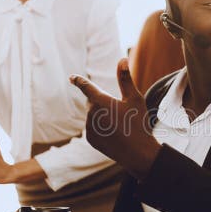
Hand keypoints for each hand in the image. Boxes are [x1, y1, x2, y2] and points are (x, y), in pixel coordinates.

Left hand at [70, 58, 160, 178]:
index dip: (79, 81)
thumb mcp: (135, 99)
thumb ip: (125, 79)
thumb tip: (122, 58)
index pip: (86, 87)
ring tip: (121, 126)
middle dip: (104, 103)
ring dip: (104, 116)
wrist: (138, 153)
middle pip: (93, 102)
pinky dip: (102, 128)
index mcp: (100, 100)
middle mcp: (90, 113)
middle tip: (122, 113)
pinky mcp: (90, 139)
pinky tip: (116, 135)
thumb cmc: (138, 123)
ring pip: (94, 116)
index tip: (72, 78)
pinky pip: (93, 128)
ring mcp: (89, 127)